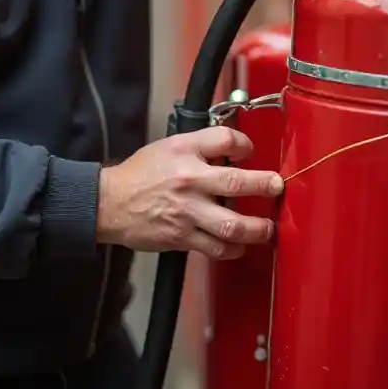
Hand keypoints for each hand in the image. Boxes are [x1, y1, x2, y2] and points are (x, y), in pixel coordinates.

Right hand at [95, 126, 283, 259]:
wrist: (109, 203)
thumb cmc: (139, 174)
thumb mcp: (168, 147)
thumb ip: (199, 147)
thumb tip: (232, 150)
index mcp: (183, 151)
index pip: (224, 140)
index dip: (244, 144)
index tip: (250, 151)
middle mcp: (188, 180)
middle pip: (237, 182)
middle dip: (265, 185)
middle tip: (277, 187)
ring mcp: (187, 212)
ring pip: (232, 225)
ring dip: (257, 228)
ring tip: (267, 228)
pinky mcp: (182, 237)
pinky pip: (217, 248)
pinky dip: (234, 249)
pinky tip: (240, 245)